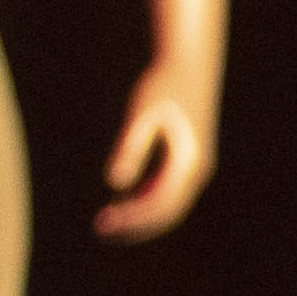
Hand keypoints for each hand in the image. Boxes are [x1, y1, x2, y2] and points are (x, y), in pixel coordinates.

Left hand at [96, 66, 217, 237]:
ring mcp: (194, 168)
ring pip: (168, 205)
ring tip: (108, 221)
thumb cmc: (164, 84)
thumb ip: (130, 146)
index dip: (132, 218)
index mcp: (188, 163)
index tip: (105, 222)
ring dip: (140, 216)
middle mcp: (196, 172)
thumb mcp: (142, 112)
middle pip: (166, 213)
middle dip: (135, 225)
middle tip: (101, 230)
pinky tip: (123, 201)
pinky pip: (167, 191)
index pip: (160, 204)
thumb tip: (115, 183)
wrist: (189, 65)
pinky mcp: (187, 162)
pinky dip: (146, 200)